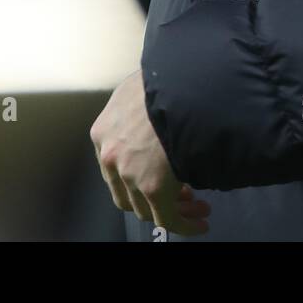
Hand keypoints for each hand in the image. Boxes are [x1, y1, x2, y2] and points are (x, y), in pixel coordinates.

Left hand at [90, 68, 210, 237]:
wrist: (180, 81)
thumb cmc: (164, 78)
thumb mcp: (138, 89)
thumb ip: (137, 110)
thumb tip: (154, 119)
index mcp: (103, 132)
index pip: (115, 167)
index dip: (138, 176)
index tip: (160, 173)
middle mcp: (109, 156)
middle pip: (127, 193)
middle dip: (155, 198)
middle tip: (183, 195)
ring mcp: (129, 173)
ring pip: (146, 209)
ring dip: (174, 210)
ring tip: (198, 208)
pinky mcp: (152, 187)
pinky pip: (167, 218)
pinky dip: (184, 224)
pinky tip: (200, 223)